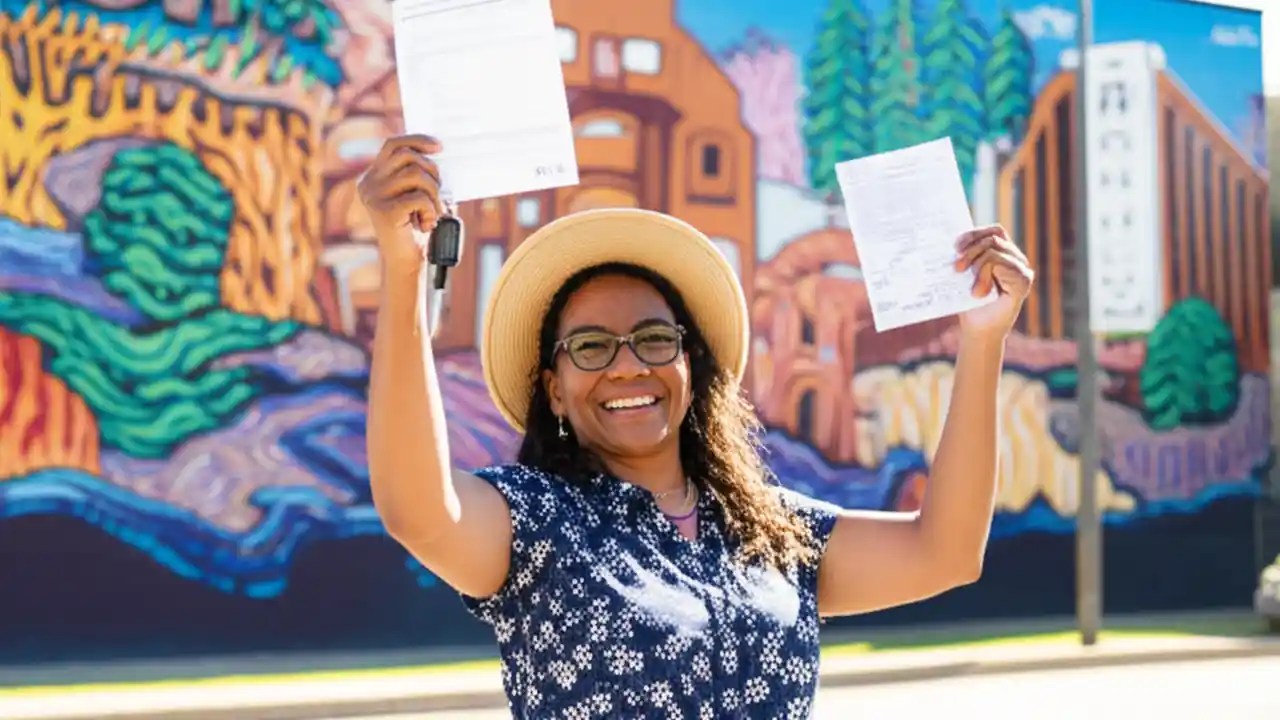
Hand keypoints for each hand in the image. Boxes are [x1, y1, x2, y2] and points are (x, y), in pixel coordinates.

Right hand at [357, 134, 443, 276]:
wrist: (409, 262)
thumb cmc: (417, 228)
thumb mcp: (418, 195)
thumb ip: (420, 173)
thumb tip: (437, 149)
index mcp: (374, 177)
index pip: (393, 145)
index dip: (416, 140)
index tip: (439, 146)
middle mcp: (369, 184)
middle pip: (407, 156)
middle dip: (432, 171)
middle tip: (439, 195)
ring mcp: (373, 197)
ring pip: (416, 175)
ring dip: (434, 193)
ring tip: (434, 212)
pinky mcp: (383, 212)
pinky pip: (419, 198)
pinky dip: (431, 211)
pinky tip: (427, 225)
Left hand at [953, 225, 1033, 338]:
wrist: (979, 330)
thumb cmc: (970, 302)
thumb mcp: (965, 274)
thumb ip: (966, 256)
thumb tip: (951, 241)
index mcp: (1004, 253)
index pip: (994, 231)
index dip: (973, 234)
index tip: (955, 247)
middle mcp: (1016, 258)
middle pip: (992, 238)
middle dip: (970, 251)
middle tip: (957, 269)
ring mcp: (1022, 269)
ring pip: (994, 250)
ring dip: (976, 266)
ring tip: (970, 287)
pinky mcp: (1024, 281)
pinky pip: (1001, 265)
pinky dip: (985, 276)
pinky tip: (979, 292)